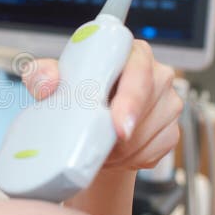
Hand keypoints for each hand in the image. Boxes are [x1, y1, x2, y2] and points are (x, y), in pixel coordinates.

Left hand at [21, 39, 182, 170]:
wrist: (89, 127)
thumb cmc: (75, 96)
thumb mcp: (53, 80)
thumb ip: (43, 74)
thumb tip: (48, 82)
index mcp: (131, 53)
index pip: (139, 72)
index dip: (130, 100)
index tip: (118, 126)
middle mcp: (157, 74)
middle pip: (148, 107)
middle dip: (121, 135)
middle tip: (97, 147)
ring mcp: (168, 104)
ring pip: (151, 135)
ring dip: (123, 151)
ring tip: (100, 148)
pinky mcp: (171, 131)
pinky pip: (155, 152)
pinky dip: (132, 160)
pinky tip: (115, 155)